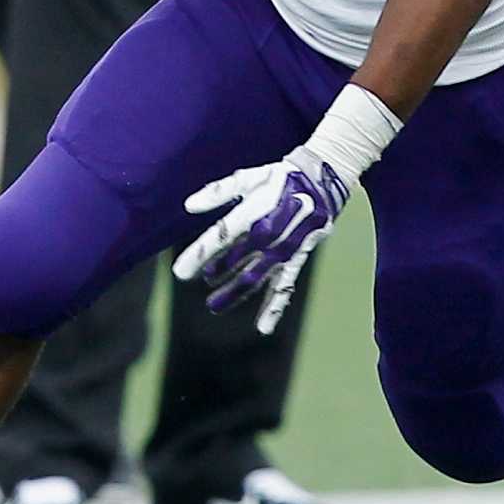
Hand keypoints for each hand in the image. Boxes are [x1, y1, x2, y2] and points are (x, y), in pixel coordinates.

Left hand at [174, 148, 349, 333]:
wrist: (323, 180)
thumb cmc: (281, 178)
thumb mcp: (250, 177)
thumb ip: (219, 191)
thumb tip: (189, 205)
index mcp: (255, 212)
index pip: (222, 236)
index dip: (200, 254)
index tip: (180, 272)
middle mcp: (269, 234)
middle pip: (238, 260)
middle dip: (216, 275)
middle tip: (191, 284)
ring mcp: (284, 249)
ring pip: (257, 276)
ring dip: (236, 292)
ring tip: (214, 306)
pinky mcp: (297, 258)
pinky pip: (285, 285)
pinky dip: (274, 306)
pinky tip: (264, 327)